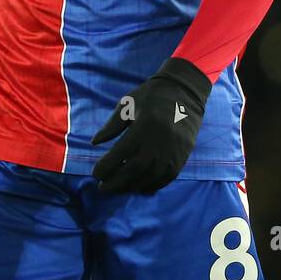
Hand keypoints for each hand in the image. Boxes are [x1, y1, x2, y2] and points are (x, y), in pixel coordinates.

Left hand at [91, 57, 210, 193]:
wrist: (185, 91)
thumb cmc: (152, 96)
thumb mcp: (128, 103)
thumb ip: (112, 125)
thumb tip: (94, 142)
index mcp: (144, 124)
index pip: (121, 153)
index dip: (106, 166)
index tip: (95, 173)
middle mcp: (159, 140)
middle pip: (134, 169)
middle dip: (116, 182)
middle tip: (102, 187)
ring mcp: (173, 149)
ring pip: (150, 177)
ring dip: (132, 186)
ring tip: (119, 188)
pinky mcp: (183, 155)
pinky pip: (167, 177)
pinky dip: (152, 185)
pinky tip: (140, 187)